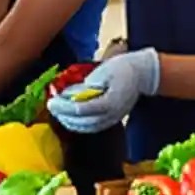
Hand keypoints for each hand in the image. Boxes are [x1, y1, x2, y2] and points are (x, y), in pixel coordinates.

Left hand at [46, 48, 160, 132]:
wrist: (144, 74)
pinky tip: (70, 118)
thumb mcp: (103, 70)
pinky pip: (93, 127)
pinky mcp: (112, 119)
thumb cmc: (123, 68)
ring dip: (70, 122)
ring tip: (58, 112)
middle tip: (51, 106)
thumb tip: (67, 94)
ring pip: (87, 127)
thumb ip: (85, 84)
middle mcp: (111, 114)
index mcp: (110, 101)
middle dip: (63, 115)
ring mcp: (113, 118)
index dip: (63, 107)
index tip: (52, 101)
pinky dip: (79, 124)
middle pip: (82, 121)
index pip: (81, 109)